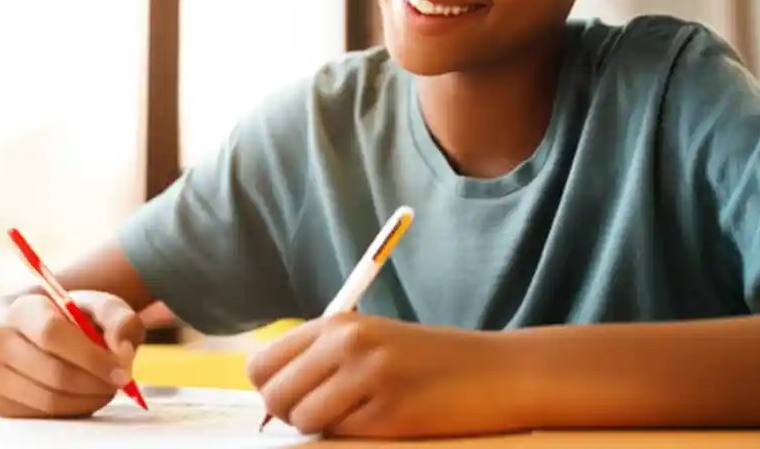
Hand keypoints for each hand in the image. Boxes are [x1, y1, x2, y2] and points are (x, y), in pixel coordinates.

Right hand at [0, 291, 144, 417]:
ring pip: (49, 400)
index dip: (91, 357)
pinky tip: (83, 395)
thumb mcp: (95, 306)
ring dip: (87, 399)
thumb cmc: (65, 318)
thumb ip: (118, 319)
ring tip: (105, 388)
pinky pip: (42, 415)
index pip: (53, 335)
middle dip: (95, 383)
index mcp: (23, 309)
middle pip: (54, 373)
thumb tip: (122, 352)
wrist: (20, 332)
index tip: (121, 371)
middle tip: (118, 383)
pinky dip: (72, 410)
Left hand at [246, 313, 508, 437]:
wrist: (496, 372)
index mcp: (338, 323)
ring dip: (324, 428)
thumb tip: (272, 397)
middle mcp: (347, 342)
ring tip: (360, 415)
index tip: (295, 398)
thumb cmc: (431, 362)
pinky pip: (342, 435)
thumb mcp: (372, 341)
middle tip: (325, 415)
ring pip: (304, 419)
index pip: (262, 363)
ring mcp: (368, 376)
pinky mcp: (389, 411)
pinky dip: (357, 436)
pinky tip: (387, 420)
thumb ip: (322, 359)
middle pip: (275, 394)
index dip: (272, 389)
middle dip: (290, 414)